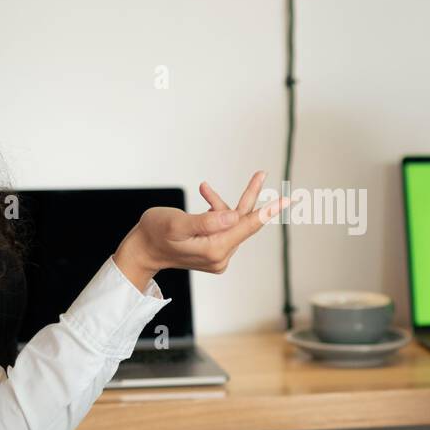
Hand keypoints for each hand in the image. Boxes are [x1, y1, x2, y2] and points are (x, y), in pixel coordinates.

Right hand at [112, 170, 289, 289]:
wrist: (142, 250)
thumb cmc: (154, 233)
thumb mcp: (176, 223)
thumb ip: (206, 221)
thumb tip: (234, 217)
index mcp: (214, 249)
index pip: (248, 226)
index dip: (268, 210)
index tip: (288, 200)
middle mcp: (220, 255)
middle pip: (243, 222)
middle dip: (248, 196)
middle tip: (261, 173)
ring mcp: (218, 255)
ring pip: (232, 222)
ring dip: (219, 203)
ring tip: (204, 188)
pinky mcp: (213, 251)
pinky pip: (223, 225)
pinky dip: (214, 210)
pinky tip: (203, 196)